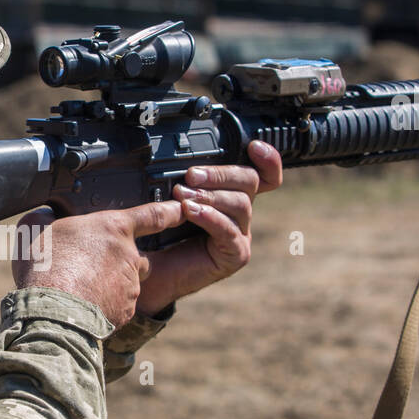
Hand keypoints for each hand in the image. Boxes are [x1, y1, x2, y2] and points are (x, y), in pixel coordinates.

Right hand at [12, 199, 184, 327]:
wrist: (52, 312)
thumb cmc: (45, 267)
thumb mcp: (35, 228)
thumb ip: (47, 217)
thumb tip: (45, 215)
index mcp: (114, 229)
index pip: (154, 214)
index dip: (171, 210)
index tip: (181, 209)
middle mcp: (130, 256)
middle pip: (137, 255)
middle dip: (122, 260)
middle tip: (93, 266)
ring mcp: (131, 286)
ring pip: (126, 282)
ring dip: (109, 284)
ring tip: (80, 288)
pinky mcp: (126, 311)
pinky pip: (119, 305)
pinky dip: (106, 305)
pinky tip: (83, 305)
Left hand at [134, 140, 283, 316]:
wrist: (150, 272)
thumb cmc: (159, 235)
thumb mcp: (171, 199)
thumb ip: (186, 181)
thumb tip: (181, 158)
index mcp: (230, 196)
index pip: (263, 176)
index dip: (267, 159)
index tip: (254, 146)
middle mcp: (240, 214)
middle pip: (250, 182)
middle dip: (220, 174)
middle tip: (191, 176)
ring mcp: (241, 234)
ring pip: (241, 204)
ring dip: (210, 196)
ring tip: (182, 196)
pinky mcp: (236, 254)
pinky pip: (229, 231)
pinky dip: (210, 218)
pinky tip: (191, 212)